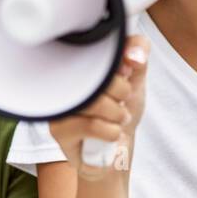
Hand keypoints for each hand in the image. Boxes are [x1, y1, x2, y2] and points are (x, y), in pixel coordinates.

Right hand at [48, 36, 148, 177]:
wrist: (116, 153)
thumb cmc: (121, 112)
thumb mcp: (135, 79)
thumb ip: (138, 55)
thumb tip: (132, 55)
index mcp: (77, 61)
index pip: (99, 45)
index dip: (121, 63)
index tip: (127, 73)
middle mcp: (61, 80)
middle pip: (98, 74)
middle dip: (122, 91)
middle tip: (122, 102)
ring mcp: (58, 105)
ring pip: (95, 101)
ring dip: (118, 114)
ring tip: (118, 119)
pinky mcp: (58, 130)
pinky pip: (92, 125)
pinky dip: (112, 132)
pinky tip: (110, 135)